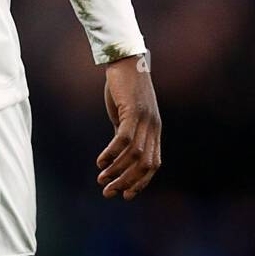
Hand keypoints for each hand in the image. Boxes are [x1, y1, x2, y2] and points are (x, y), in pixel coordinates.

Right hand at [97, 54, 161, 199]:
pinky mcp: (134, 110)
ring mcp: (145, 118)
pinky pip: (124, 138)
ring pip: (134, 154)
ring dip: (116, 170)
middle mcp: (153, 126)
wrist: (125, 60)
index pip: (154, 164)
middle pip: (145, 164)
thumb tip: (118, 154)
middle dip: (127, 182)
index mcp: (154, 129)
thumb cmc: (124, 87)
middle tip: (108, 192)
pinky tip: (100, 161)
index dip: (141, 182)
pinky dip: (112, 153)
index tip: (126, 195)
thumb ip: (126, 133)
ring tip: (101, 179)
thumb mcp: (126, 115)